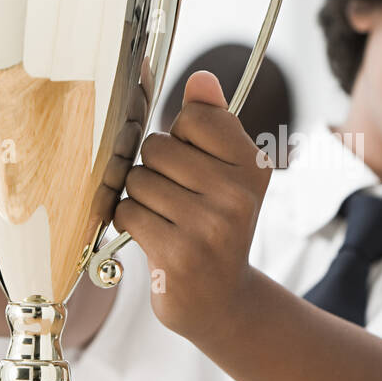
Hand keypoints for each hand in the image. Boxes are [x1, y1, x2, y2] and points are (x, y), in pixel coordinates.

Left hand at [113, 71, 272, 344]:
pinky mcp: (179, 254)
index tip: (193, 167)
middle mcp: (239, 194)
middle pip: (158, 147)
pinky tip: (152, 238)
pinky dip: (129, 223)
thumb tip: (201, 78)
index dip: (180, 138)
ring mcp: (210, 225)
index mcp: (253, 166)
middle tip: (175, 200)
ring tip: (165, 221)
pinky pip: (128, 213)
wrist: (222, 302)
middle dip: (154, 171)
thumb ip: (212, 122)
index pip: (194, 116)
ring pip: (138, 180)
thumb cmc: (215, 228)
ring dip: (139, 200)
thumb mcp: (226, 174)